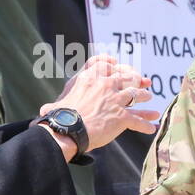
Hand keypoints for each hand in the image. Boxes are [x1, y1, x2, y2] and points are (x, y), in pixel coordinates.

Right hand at [40, 53, 159, 150]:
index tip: (119, 66)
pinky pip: (137, 120)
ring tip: (149, 98)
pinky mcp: (121, 116)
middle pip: (125, 77)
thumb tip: (43, 111)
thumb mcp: (57, 104)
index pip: (106, 64)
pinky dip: (145, 124)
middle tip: (143, 81)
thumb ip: (55, 104)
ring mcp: (115, 100)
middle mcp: (105, 85)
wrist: (67, 129)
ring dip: (144, 96)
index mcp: (89, 78)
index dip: (115, 65)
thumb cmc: (59, 118)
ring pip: (135, 95)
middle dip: (135, 79)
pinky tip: (151, 128)